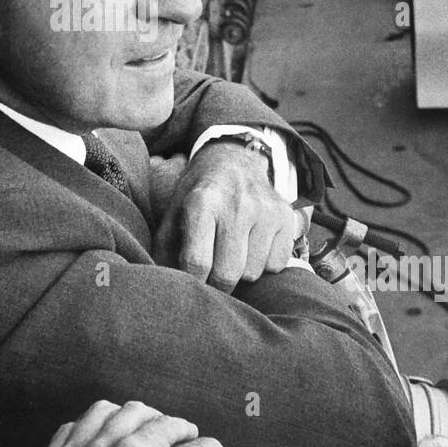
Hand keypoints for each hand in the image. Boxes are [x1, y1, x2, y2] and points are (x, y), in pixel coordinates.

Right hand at [18, 400, 195, 446]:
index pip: (68, 433)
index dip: (95, 433)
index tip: (116, 442)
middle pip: (98, 416)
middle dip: (123, 420)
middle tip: (146, 432)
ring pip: (131, 413)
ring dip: (151, 419)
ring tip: (169, 431)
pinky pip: (163, 425)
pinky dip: (178, 427)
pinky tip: (187, 433)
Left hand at [154, 141, 298, 291]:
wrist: (233, 160)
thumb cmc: (199, 194)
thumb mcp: (174, 212)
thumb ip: (165, 248)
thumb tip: (162, 281)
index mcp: (203, 203)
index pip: (198, 261)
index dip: (193, 282)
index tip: (192, 286)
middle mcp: (237, 205)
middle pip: (228, 273)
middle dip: (217, 284)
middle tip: (211, 278)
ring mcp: (266, 210)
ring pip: (253, 273)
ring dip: (241, 274)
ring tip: (231, 255)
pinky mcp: (285, 217)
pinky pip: (276, 264)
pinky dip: (263, 265)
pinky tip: (252, 248)